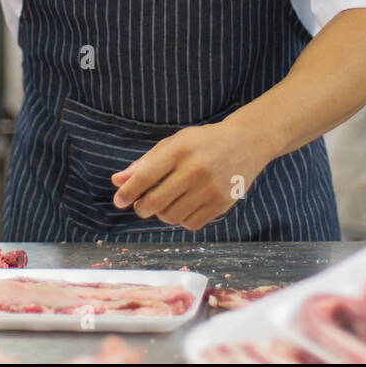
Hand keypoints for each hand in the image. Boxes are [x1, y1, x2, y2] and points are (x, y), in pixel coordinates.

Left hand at [110, 120, 273, 230]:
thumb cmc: (204, 142)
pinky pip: (190, 224)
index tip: (119, 200)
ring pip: (171, 216)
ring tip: (167, 202)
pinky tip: (185, 206)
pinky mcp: (222, 203)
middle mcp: (195, 169)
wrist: (247, 142)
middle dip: (141, 207)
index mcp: (180, 149)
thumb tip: (117, 181)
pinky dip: (182, 219)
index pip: (144, 177)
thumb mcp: (174, 143)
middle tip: (141, 205)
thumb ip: (145, 162)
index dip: (127, 192)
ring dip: (162, 214)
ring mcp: (210, 188)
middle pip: (155, 202)